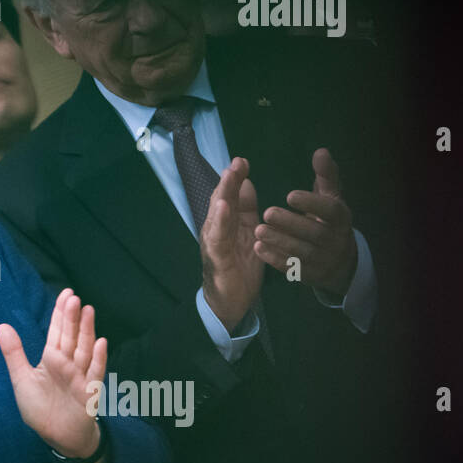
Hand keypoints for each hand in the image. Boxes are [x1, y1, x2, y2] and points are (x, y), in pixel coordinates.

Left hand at [0, 289, 106, 462]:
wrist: (57, 437)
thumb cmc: (41, 408)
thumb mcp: (22, 379)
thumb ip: (14, 353)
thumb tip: (1, 325)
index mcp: (52, 358)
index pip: (57, 332)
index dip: (60, 313)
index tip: (66, 293)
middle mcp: (68, 364)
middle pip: (71, 337)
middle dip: (72, 317)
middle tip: (74, 297)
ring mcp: (80, 377)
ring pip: (84, 350)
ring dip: (86, 331)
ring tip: (88, 311)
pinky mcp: (89, 392)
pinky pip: (94, 373)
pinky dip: (98, 359)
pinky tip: (101, 343)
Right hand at [200, 156, 263, 330]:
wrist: (230, 301)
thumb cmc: (239, 266)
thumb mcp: (248, 233)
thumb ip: (246, 210)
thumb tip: (246, 183)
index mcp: (227, 223)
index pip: (230, 196)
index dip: (235, 179)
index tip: (242, 161)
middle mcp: (216, 229)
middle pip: (221, 200)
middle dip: (228, 181)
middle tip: (237, 162)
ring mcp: (213, 242)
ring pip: (217, 215)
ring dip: (223, 194)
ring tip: (229, 177)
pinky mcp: (216, 257)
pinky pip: (218, 237)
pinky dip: (220, 221)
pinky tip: (224, 208)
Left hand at [255, 147, 356, 297]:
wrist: (340, 262)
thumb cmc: (329, 222)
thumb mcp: (330, 199)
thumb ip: (325, 177)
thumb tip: (321, 151)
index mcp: (341, 218)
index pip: (330, 210)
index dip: (311, 203)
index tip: (289, 195)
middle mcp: (335, 240)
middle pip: (314, 233)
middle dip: (290, 223)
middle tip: (267, 212)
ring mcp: (324, 260)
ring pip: (302, 252)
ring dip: (279, 241)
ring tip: (257, 230)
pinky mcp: (311, 275)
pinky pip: (293, 268)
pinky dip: (275, 259)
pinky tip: (258, 248)